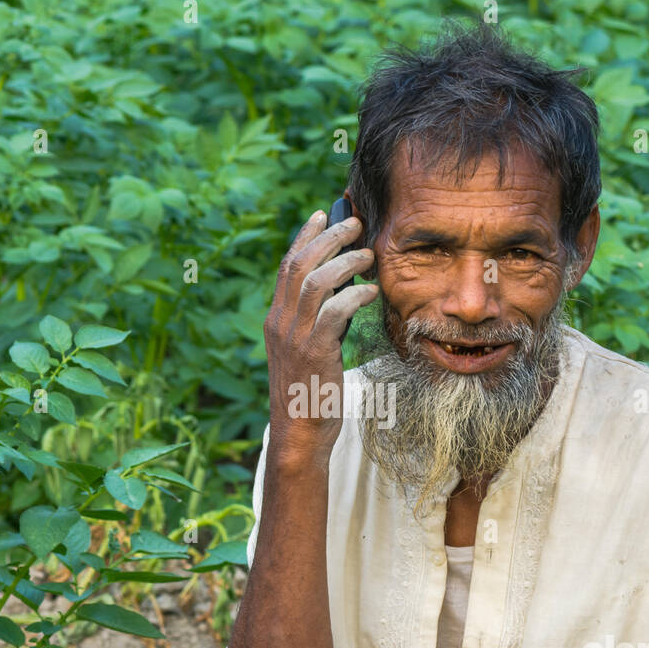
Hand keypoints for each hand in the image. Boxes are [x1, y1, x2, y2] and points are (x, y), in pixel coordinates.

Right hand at [264, 209, 377, 468]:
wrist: (299, 433)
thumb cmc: (310, 395)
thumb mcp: (309, 353)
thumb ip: (318, 324)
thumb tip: (342, 297)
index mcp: (277, 320)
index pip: (286, 266)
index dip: (304, 237)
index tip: (322, 214)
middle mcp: (280, 323)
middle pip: (299, 264)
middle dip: (327, 238)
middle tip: (354, 223)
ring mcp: (295, 337)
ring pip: (315, 282)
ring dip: (344, 262)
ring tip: (368, 255)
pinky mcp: (314, 352)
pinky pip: (333, 312)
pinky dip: (353, 295)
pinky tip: (371, 292)